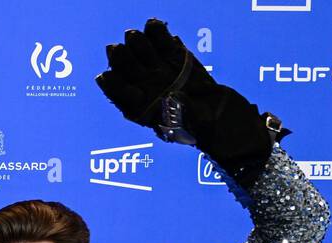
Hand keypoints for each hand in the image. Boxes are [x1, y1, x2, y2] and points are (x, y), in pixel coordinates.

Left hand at [95, 17, 282, 186]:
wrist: (225, 118)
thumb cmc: (205, 129)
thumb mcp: (192, 125)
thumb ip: (181, 111)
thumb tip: (172, 97)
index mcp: (141, 109)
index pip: (120, 94)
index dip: (112, 85)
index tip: (106, 75)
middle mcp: (147, 90)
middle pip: (128, 70)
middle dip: (121, 59)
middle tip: (117, 48)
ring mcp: (162, 73)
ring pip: (143, 54)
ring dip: (137, 44)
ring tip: (134, 35)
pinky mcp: (179, 60)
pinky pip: (165, 44)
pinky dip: (159, 34)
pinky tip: (153, 23)